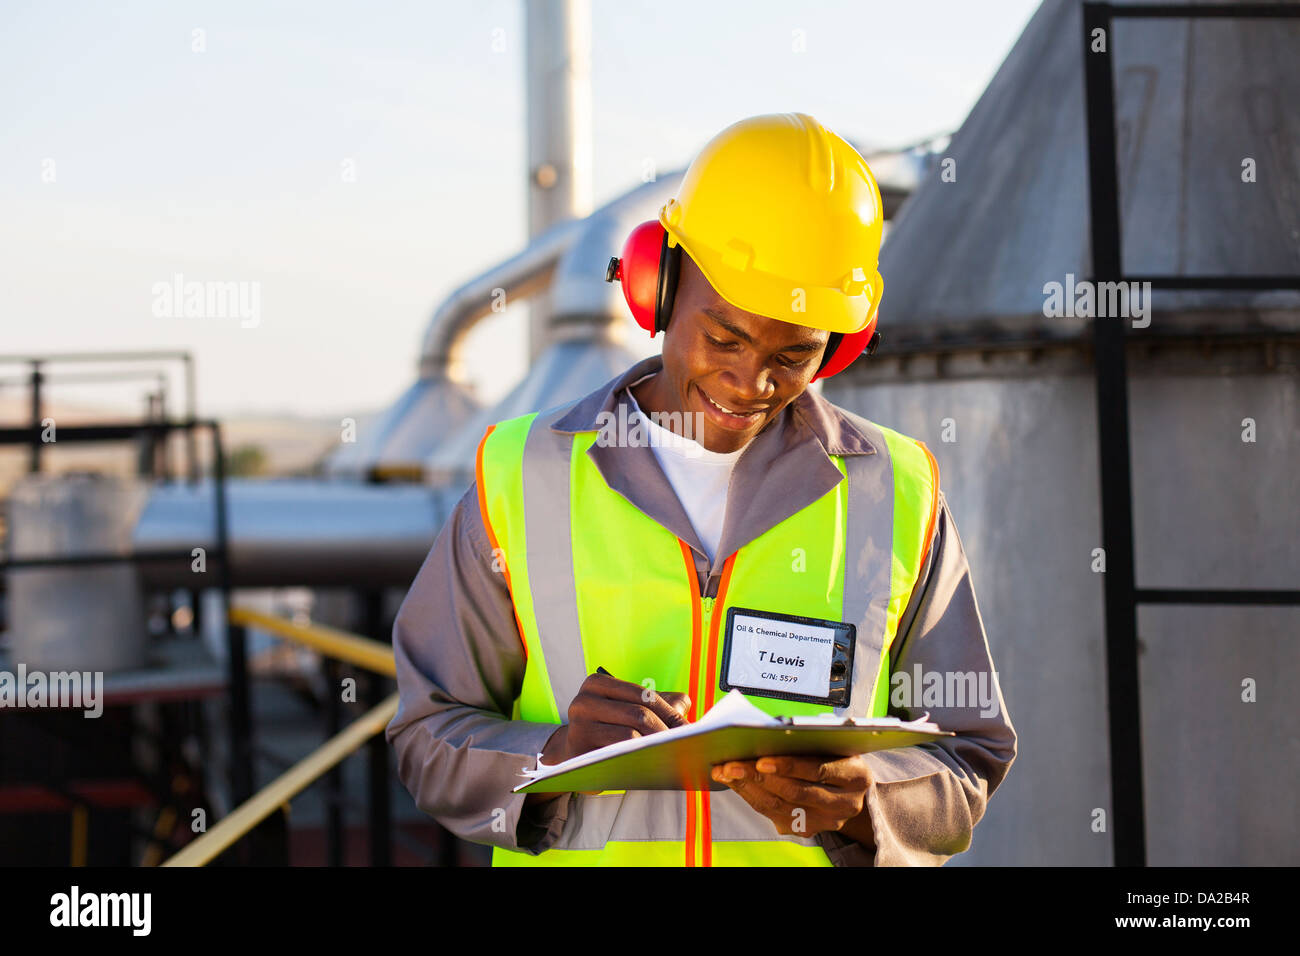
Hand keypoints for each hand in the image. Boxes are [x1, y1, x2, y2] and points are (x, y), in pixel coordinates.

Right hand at [526, 672, 690, 801]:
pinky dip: (641, 760)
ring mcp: (578, 728)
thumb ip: (659, 704)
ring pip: (630, 736)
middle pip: (639, 714)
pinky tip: (656, 766)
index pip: (644, 695)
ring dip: (658, 748)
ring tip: (676, 756)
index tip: (690, 730)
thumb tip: (689, 715)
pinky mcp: (579, 755)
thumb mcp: (629, 708)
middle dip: (667, 731)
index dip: (670, 713)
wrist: (572, 753)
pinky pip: (618, 757)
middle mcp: (583, 702)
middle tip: (688, 747)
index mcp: (597, 683)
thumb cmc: (608, 727)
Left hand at [710, 754, 874, 840]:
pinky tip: (736, 783)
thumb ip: (810, 739)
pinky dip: (752, 797)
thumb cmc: (837, 756)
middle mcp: (845, 803)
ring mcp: (827, 820)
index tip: (761, 759)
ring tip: (727, 772)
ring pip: (781, 806)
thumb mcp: (835, 743)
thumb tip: (770, 731)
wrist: (853, 791)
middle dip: (759, 777)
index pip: (819, 770)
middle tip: (732, 764)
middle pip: (796, 791)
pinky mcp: (809, 829)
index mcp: (856, 776)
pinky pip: (774, 815)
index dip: (789, 765)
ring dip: (749, 788)